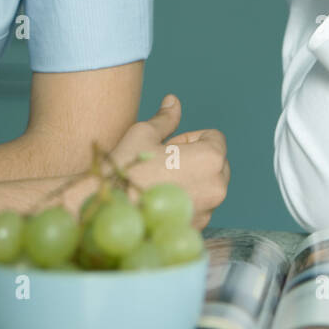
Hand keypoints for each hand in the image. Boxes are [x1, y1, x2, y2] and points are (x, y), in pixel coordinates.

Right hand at [104, 94, 228, 230]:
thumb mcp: (144, 134)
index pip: (215, 138)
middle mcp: (218, 186)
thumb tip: (173, 100)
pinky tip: (159, 200)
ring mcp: (209, 210)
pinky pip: (200, 207)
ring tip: (160, 182)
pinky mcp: (198, 228)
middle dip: (196, 159)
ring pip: (208, 186)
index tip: (168, 146)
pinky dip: (186, 201)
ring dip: (192, 180)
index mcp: (211, 158)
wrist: (110, 209)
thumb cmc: (127, 166)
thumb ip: (165, 119)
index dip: (190, 137)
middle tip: (164, 163)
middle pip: (217, 163)